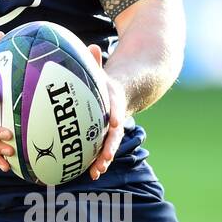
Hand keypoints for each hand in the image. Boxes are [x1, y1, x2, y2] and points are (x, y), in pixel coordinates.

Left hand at [87, 43, 125, 179]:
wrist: (132, 86)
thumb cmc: (107, 79)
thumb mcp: (102, 69)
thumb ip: (95, 61)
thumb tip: (91, 47)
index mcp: (114, 97)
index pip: (116, 105)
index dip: (117, 113)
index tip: (116, 122)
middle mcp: (116, 113)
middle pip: (115, 131)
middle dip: (111, 144)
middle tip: (107, 156)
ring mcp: (113, 125)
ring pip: (109, 143)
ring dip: (104, 158)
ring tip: (96, 172)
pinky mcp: (107, 133)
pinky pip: (102, 147)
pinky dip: (98, 159)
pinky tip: (90, 174)